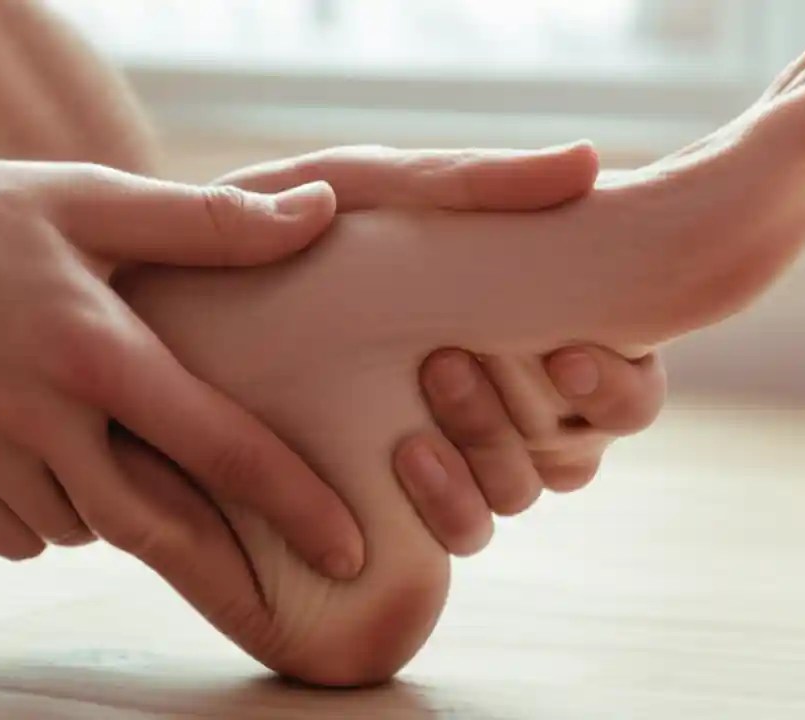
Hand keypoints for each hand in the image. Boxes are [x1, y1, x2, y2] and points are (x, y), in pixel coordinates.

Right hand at [0, 127, 363, 578]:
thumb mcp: (87, 199)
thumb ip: (205, 221)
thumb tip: (316, 212)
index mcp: (92, 353)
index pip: (219, 446)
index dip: (295, 504)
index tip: (349, 549)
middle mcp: (40, 421)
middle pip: (153, 526)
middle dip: (224, 568)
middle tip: (277, 594)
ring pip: (84, 529)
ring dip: (127, 516)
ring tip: (150, 480)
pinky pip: (18, 535)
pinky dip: (54, 521)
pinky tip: (63, 475)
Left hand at [219, 142, 668, 555]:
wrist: (185, 276)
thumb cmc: (291, 220)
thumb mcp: (378, 189)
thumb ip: (476, 185)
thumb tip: (590, 164)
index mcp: (521, 321)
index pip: (619, 385)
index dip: (618, 390)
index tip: (571, 358)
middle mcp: (501, 394)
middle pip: (582, 450)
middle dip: (538, 424)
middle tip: (461, 367)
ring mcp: (452, 447)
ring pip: (522, 493)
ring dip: (489, 462)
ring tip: (421, 428)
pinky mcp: (395, 493)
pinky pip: (461, 532)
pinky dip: (450, 508)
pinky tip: (403, 458)